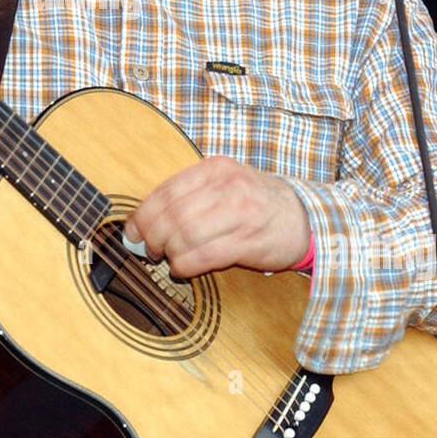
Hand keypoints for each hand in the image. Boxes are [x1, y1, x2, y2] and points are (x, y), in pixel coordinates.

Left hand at [123, 156, 311, 277]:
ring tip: (166, 258)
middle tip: (146, 249)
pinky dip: (186, 265)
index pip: (167, 190)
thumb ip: (190, 194)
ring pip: (186, 234)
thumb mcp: (225, 183)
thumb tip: (144, 218)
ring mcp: (240, 213)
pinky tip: (182, 269)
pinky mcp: (248, 241)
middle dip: (152, 235)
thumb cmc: (257, 203)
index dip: (143, 213)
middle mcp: (227, 186)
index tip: (132, 231)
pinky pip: (206, 255)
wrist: (304, 218)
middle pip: (173, 213)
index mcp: (216, 168)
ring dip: (168, 251)